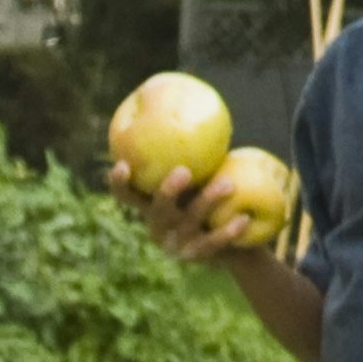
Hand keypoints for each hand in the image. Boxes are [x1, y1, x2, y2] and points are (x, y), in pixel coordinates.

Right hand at [127, 165, 256, 270]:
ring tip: (228, 184)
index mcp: (151, 207)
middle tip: (184, 171)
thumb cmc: (208, 197)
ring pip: (189, 222)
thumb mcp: (198, 176)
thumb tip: (195, 103)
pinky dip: (228, 230)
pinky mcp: (199, 257)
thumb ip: (192, 152)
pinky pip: (214, 242)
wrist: (229, 245)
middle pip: (157, 210)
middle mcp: (159, 227)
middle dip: (168, 190)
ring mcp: (177, 245)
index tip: (123, 164)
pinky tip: (243, 218)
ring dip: (208, 201)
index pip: (128, 195)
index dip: (119, 183)